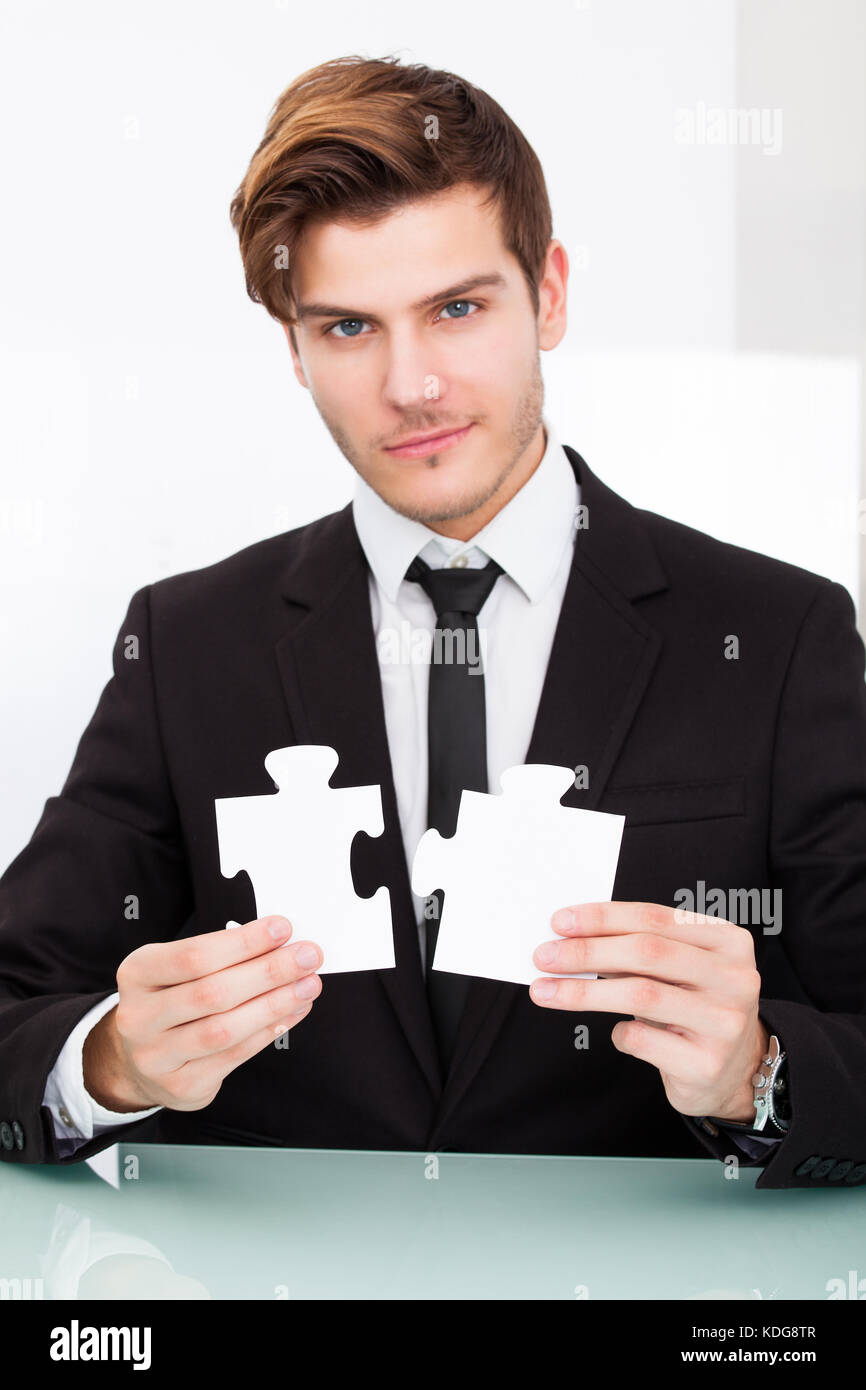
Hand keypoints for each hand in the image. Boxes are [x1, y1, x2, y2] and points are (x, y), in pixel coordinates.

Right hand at [82, 916, 322, 1112]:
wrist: (139, 1060)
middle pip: (213, 992)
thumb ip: (222, 956)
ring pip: (225, 1029)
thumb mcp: (179, 969)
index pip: (194, 955)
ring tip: (308, 986)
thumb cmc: (171, 1001)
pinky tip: (292, 1013)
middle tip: (307, 957)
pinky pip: (234, 1056)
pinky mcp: (181, 1086)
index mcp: (138, 973)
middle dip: (269, 972)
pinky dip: (269, 1032)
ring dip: (275, 1004)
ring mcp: (157, 1056)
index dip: (244, 942)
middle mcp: (139, 1017)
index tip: (282, 929)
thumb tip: (280, 944)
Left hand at [529, 901, 767, 1122]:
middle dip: (587, 952)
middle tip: (544, 956)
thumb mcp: (679, 970)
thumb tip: (570, 939)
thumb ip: (639, 950)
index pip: (655, 918)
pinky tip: (619, 1032)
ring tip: (546, 991)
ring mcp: (725, 1022)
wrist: (734, 1073)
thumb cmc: (694, 1008)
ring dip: (584, 992)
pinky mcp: (706, 1063)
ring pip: (641, 994)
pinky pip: (642, 1039)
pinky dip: (619, 1033)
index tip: (560, 922)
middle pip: (647, 953)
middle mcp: (735, 978)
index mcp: (728, 941)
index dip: (603, 917)